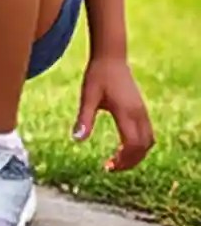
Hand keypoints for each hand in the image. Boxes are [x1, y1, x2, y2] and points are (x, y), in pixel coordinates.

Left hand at [73, 56, 154, 171]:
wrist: (111, 57)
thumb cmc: (97, 76)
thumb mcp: (87, 96)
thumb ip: (84, 118)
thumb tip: (77, 140)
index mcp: (126, 112)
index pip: (132, 145)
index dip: (123, 160)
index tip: (107, 166)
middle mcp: (139, 114)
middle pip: (144, 147)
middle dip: (130, 161)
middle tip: (110, 167)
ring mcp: (142, 111)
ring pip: (148, 141)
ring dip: (136, 154)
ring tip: (116, 160)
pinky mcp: (141, 109)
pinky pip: (147, 134)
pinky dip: (139, 145)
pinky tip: (122, 147)